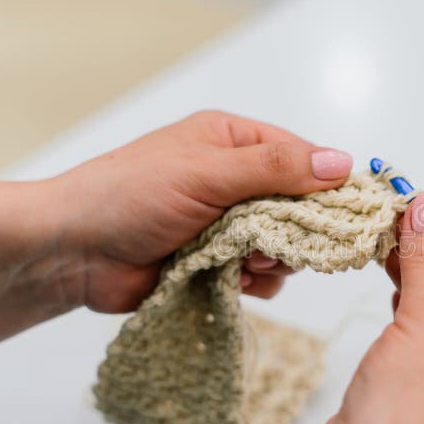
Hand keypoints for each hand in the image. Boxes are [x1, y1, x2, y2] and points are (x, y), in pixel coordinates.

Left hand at [0, 111, 352, 354]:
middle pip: (299, 205)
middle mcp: (235, 180)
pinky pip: (264, 275)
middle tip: (277, 242)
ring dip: (273, 258)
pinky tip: (234, 280)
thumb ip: (276, 169)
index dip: (327, 184)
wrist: (73, 253)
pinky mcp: (219, 262)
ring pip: (285, 244)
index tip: (349, 212)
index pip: (301, 157)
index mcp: (232, 142)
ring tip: (244, 261)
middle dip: (294, 228)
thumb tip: (342, 162)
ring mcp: (227, 223)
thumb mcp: (207, 173)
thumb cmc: (131, 196)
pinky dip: (256, 281)